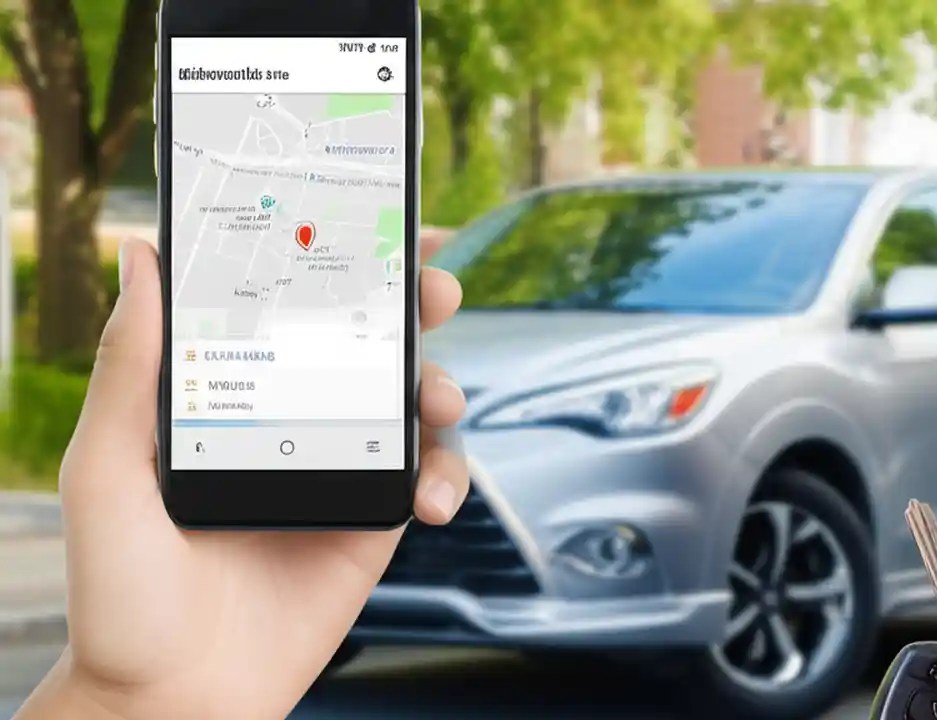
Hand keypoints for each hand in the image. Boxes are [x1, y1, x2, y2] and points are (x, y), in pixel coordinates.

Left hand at [17, 234, 467, 719]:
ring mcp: (341, 468)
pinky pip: (432, 476)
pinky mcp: (375, 521)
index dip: (338, 259)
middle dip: (414, 304)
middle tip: (434, 287)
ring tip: (434, 401)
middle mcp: (295, 420)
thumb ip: (131, 365)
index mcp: (234, 393)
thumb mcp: (107, 467)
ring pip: (414, 402)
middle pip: (370, 342)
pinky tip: (428, 496)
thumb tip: (143, 257)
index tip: (377, 217)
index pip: (292, 308)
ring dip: (441, 385)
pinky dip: (448, 475)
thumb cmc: (122, 591)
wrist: (174, 698)